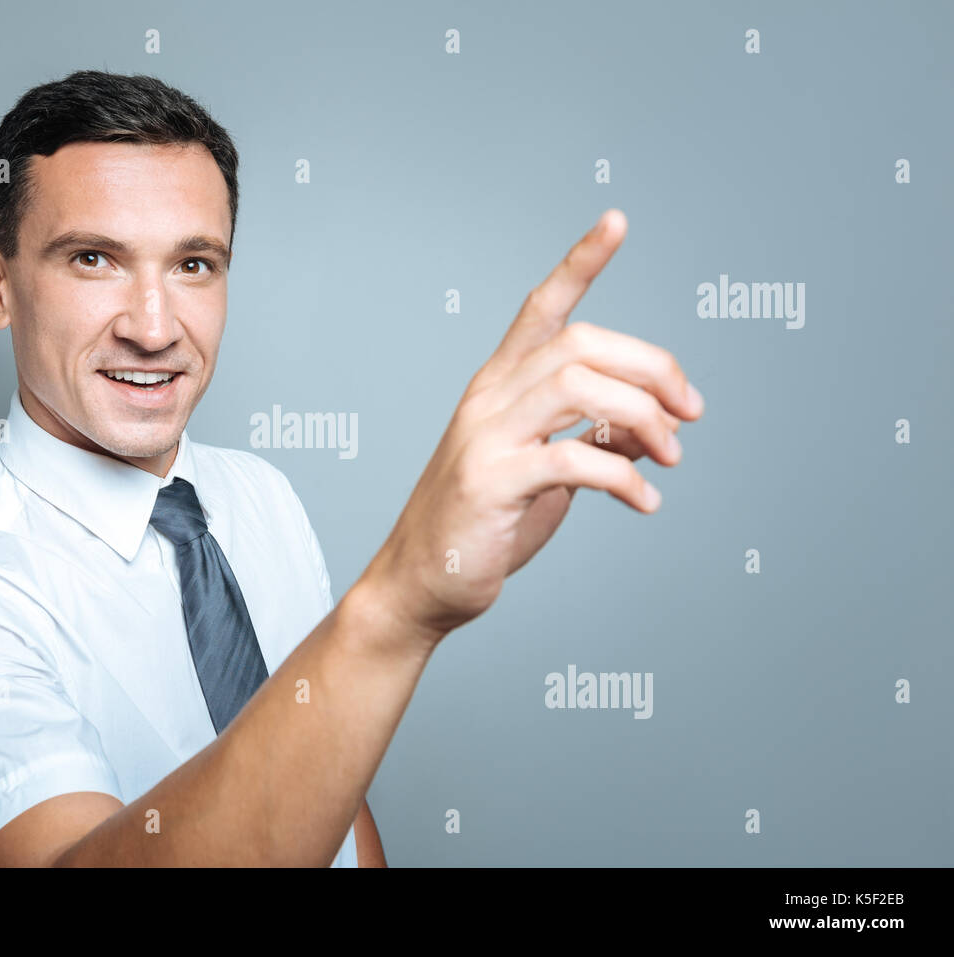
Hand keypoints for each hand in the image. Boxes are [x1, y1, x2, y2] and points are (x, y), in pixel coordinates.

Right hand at [359, 209, 703, 642]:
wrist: (421, 583)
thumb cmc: (482, 525)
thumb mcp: (547, 476)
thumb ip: (591, 441)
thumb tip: (650, 430)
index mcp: (498, 387)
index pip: (541, 307)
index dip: (580, 262)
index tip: (617, 221)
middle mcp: (488, 398)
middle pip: (580, 343)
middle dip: (651, 366)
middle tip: (691, 411)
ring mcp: (485, 436)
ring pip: (577, 383)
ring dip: (644, 415)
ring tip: (672, 455)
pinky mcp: (491, 480)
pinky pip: (572, 457)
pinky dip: (624, 477)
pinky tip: (645, 502)